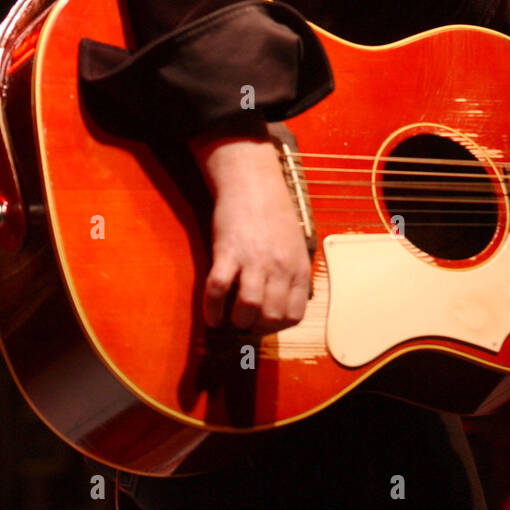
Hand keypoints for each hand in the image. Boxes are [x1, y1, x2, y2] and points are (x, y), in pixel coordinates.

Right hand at [189, 130, 310, 331]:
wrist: (252, 181)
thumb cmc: (274, 212)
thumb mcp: (295, 244)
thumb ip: (292, 273)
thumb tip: (285, 303)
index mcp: (298, 267)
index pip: (294, 315)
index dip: (278, 326)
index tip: (265, 323)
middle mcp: (279, 267)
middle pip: (270, 317)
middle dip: (255, 328)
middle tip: (244, 323)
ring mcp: (254, 260)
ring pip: (247, 309)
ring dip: (236, 321)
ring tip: (229, 319)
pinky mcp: (228, 251)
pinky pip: (217, 290)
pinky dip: (212, 309)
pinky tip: (211, 315)